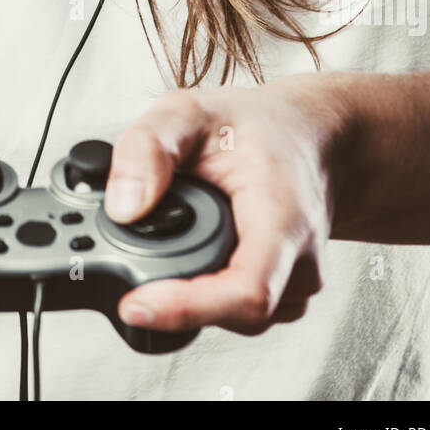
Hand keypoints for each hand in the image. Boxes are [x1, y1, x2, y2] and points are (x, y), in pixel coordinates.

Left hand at [104, 76, 347, 335]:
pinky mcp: (287, 293)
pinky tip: (199, 252)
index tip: (134, 305)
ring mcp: (298, 282)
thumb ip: (149, 147)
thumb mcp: (188, 112)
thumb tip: (123, 207)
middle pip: (233, 313)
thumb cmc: (253, 125)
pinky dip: (208, 291)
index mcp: (283, 216)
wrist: (306, 134)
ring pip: (234, 317)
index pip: (246, 290)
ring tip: (174, 240)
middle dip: (177, 297)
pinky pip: (239, 312)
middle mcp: (300, 260)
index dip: (189, 308)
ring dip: (193, 293)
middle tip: (133, 261)